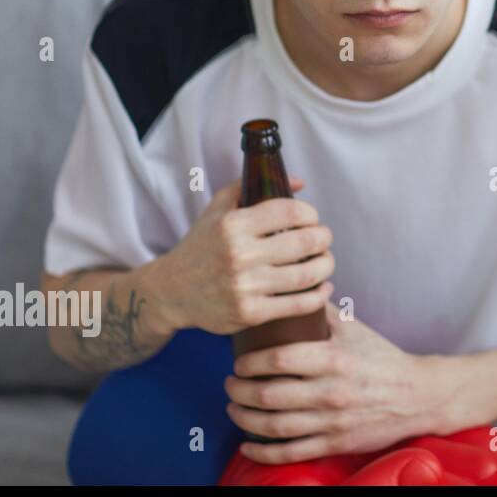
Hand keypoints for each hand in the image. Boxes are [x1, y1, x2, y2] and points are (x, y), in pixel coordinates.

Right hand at [148, 176, 335, 335]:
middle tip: (323, 239)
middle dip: (323, 238)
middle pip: (305, 242)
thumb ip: (249, 187)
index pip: (291, 212)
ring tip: (325, 260)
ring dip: (326, 265)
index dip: (311, 213)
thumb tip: (300, 182)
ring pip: (307, 274)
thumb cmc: (200, 247)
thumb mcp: (216, 210)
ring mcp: (245, 286)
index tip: (312, 218)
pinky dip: (319, 296)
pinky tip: (324, 288)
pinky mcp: (250, 313)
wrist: (170, 292)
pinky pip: (298, 305)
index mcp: (233, 225)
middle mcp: (239, 255)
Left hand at [224, 301, 473, 463]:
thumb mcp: (357, 329)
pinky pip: (291, 453)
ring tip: (234, 408)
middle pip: (270, 395)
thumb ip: (324, 313)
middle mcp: (332, 391)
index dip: (251, 362)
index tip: (239, 362)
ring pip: (274, 426)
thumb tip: (296, 291)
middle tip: (230, 384)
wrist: (417, 395)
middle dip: (239, 391)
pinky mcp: (335, 443)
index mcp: (335, 359)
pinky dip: (263, 452)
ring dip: (245, 418)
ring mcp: (332, 421)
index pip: (280, 360)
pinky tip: (248, 445)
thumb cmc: (382, 359)